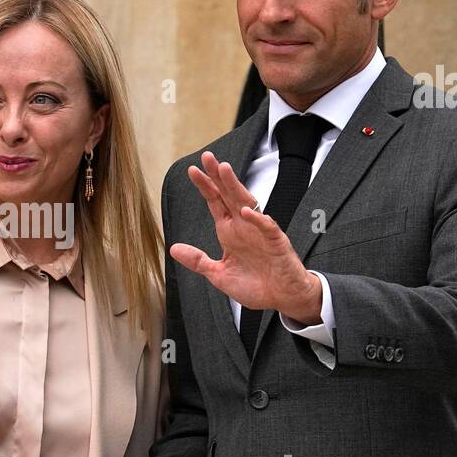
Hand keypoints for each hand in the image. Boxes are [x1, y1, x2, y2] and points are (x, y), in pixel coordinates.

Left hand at [169, 151, 322, 323]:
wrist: (283, 298)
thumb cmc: (255, 286)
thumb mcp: (219, 274)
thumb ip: (198, 261)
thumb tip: (173, 249)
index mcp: (229, 231)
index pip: (215, 202)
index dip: (205, 186)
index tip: (192, 170)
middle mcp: (243, 226)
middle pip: (229, 195)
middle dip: (218, 176)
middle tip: (207, 157)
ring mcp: (260, 232)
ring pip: (247, 203)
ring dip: (235, 187)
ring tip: (225, 170)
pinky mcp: (277, 243)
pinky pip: (267, 227)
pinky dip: (257, 219)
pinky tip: (246, 211)